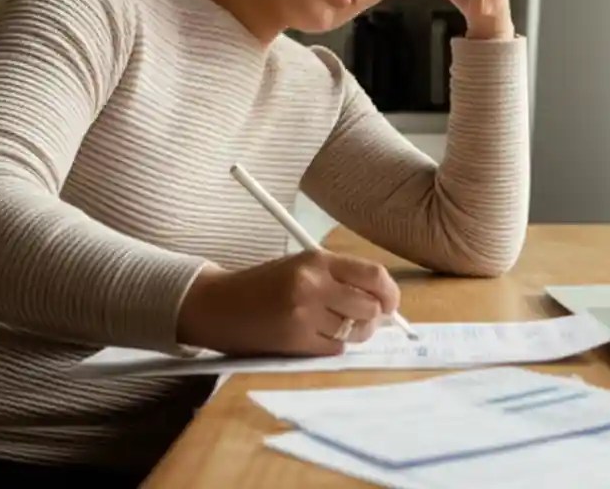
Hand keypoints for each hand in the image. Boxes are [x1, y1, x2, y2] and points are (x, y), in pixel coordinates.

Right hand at [177, 251, 399, 355]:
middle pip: (370, 307)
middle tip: (363, 318)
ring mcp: (304, 315)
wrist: (218, 305)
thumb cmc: (263, 284)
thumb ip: (340, 278)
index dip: (390, 293)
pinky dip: (333, 345)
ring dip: (354, 332)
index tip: (391, 303)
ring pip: (355, 331)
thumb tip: (383, 300)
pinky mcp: (295, 341)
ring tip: (336, 325)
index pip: (374, 275)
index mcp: (317, 261)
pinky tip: (315, 335)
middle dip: (373, 317)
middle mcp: (313, 286)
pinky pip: (335, 348)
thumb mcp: (301, 266)